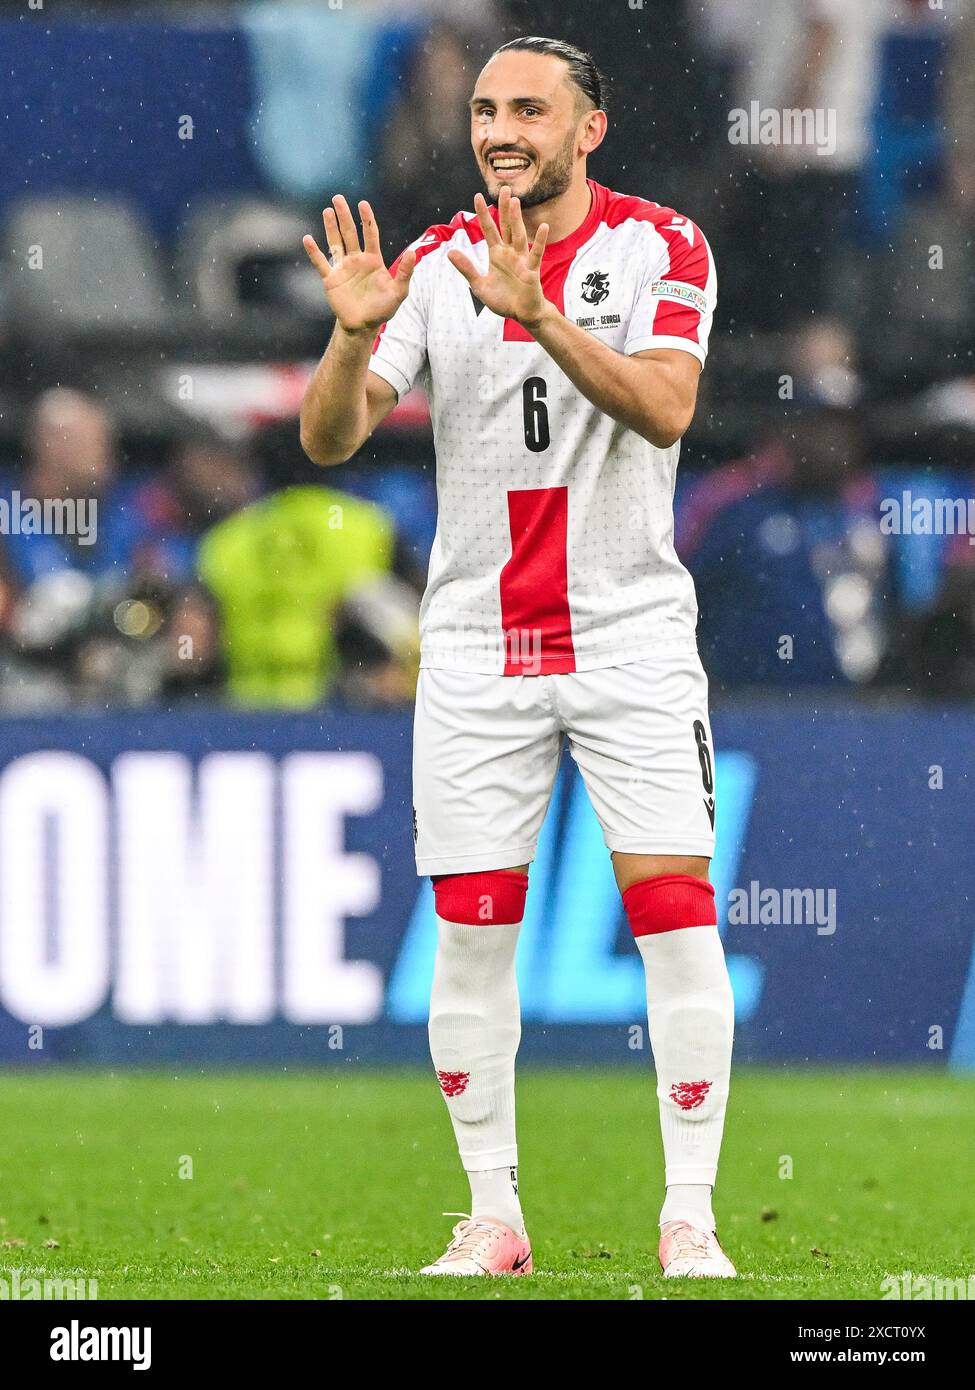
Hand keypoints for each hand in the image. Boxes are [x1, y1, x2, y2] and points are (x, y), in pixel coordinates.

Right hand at [303, 196, 415, 334]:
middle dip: (344, 216)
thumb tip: (414, 253)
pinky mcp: (331, 279)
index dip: (367, 219)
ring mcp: (342, 268)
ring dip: (330, 227)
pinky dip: (314, 252)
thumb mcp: (398, 292)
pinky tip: (307, 239)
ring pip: (335, 243)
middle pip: (350, 233)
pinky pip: (321, 263)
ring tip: (327, 211)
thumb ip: (405, 273)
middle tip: (338, 198)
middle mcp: (356, 260)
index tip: (362, 204)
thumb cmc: (382, 309)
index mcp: (373, 260)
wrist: (363, 326)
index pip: (370, 234)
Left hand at [447, 189, 548, 329]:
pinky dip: (540, 241)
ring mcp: (521, 260)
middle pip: (506, 226)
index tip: (477, 196)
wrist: (521, 314)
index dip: (483, 213)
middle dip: (504, 208)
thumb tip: (450, 252)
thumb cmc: (502, 299)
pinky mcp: (531, 271)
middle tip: (504, 188)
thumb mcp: (479, 285)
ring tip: (515, 201)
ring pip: (518, 235)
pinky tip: (543, 227)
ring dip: (516, 219)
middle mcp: (509, 252)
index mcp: (496, 254)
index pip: (488, 229)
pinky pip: (536, 254)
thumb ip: (466, 268)